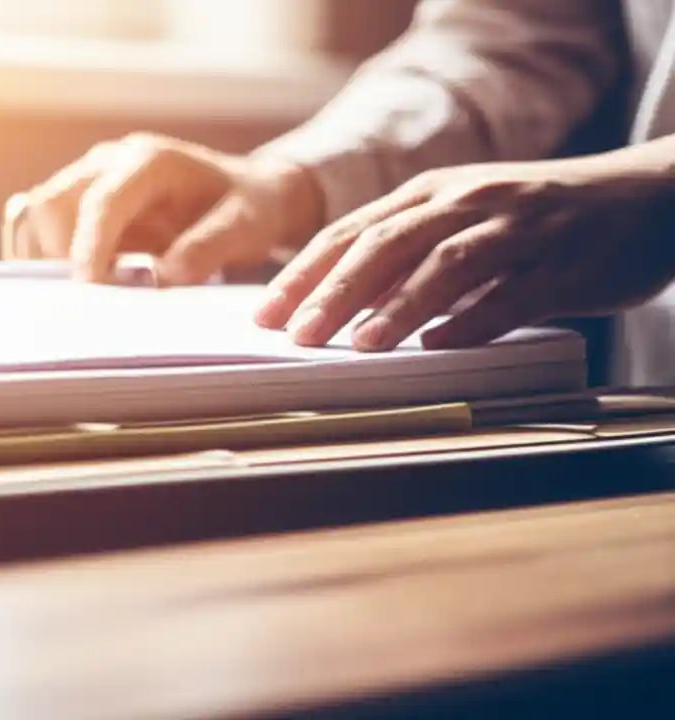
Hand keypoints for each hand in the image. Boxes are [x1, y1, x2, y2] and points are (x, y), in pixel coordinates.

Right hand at [4, 132, 321, 284]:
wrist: (247, 195)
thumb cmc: (246, 208)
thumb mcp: (247, 226)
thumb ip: (210, 245)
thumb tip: (165, 274)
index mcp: (149, 161)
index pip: (101, 202)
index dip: (89, 248)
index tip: (89, 289)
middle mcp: (109, 163)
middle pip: (50, 205)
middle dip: (58, 253)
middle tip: (89, 295)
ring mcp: (90, 180)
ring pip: (36, 217)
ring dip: (49, 258)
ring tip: (89, 289)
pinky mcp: (81, 203)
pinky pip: (43, 230)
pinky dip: (50, 259)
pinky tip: (85, 281)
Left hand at [254, 157, 674, 350]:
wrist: (644, 197)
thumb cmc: (533, 219)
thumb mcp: (461, 219)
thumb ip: (405, 253)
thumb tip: (335, 304)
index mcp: (432, 192)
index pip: (352, 231)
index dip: (304, 273)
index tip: (265, 313)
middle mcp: (468, 201)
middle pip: (387, 244)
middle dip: (335, 291)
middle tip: (295, 334)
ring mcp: (518, 228)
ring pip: (446, 263)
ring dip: (398, 306)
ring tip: (359, 345)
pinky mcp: (566, 260)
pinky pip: (514, 292)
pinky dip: (475, 318)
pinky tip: (442, 347)